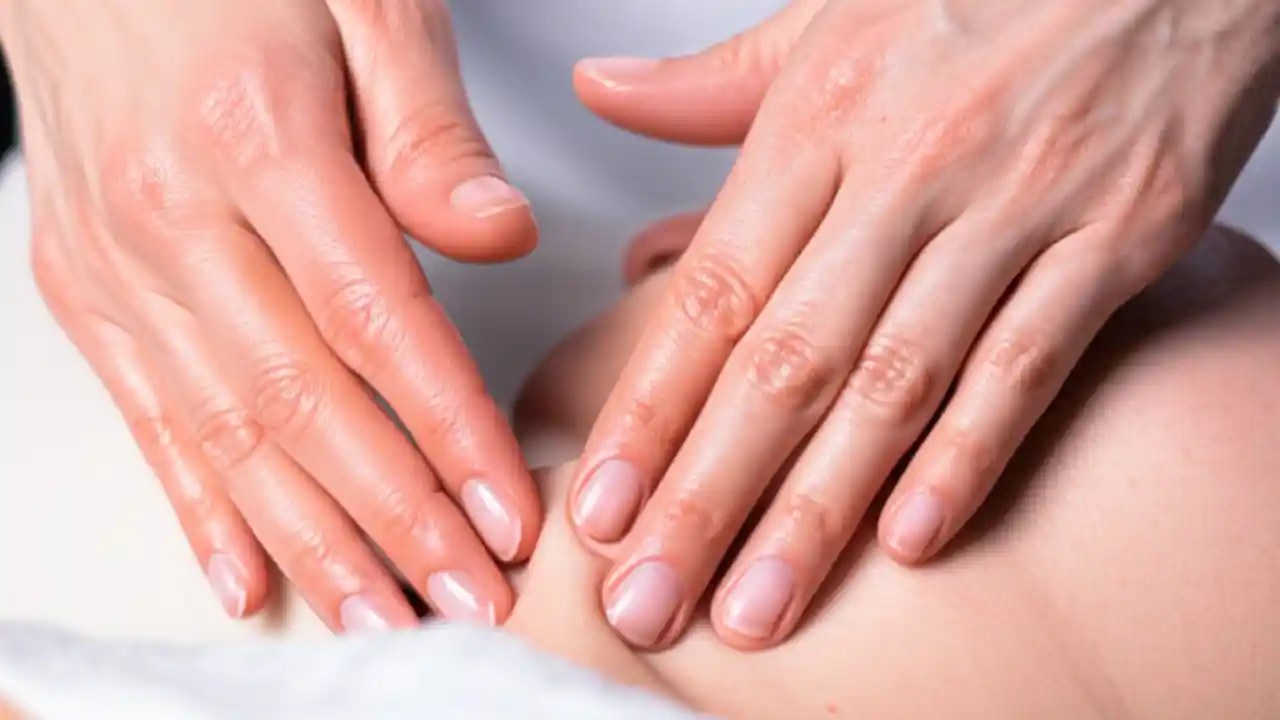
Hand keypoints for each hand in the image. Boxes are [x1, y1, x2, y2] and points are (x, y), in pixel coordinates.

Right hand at [6, 0, 541, 630]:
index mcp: (253, 137)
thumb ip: (428, 129)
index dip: (447, 426)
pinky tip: (250, 581)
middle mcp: (171, 218)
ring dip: (312, 541)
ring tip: (381, 619)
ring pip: (227, 433)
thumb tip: (500, 235)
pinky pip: (149, 420)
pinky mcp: (84, 292)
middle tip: (468, 599)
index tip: (507, 511)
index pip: (374, 317)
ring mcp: (115, 265)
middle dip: (395, 516)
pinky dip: (201, 509)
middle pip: (301, 399)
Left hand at [569, 0, 1278, 648]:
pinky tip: (909, 541)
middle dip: (707, 495)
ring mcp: (1012, 209)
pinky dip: (968, 457)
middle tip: (651, 597)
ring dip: (818, 509)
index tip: (602, 509)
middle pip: (785, 362)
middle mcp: (906, 171)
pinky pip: (1027, 363)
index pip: (712, 293)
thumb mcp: (829, 19)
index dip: (649, 412)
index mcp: (821, 120)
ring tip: (757, 601)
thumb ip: (712, 84)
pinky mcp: (1112, 239)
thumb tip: (604, 93)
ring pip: (894, 382)